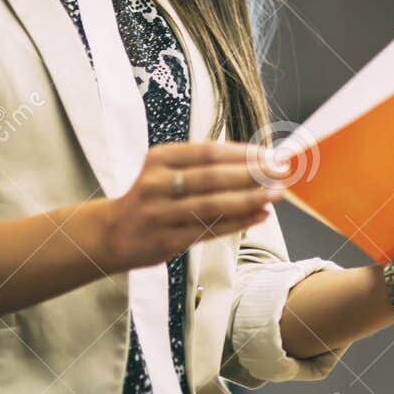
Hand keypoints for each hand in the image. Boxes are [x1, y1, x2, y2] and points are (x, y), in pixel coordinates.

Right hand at [94, 141, 285, 272]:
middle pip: (213, 177)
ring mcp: (160, 213)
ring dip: (249, 199)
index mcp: (160, 158)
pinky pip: (209, 230)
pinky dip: (237, 222)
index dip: (243, 154)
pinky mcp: (166, 241)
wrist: (112, 233)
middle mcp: (157, 183)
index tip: (272, 155)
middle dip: (252, 174)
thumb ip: (203, 166)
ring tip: (276, 195)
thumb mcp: (166, 170)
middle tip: (281, 173)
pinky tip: (259, 216)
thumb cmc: (151, 197)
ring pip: (212, 205)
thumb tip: (255, 162)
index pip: (209, 152)